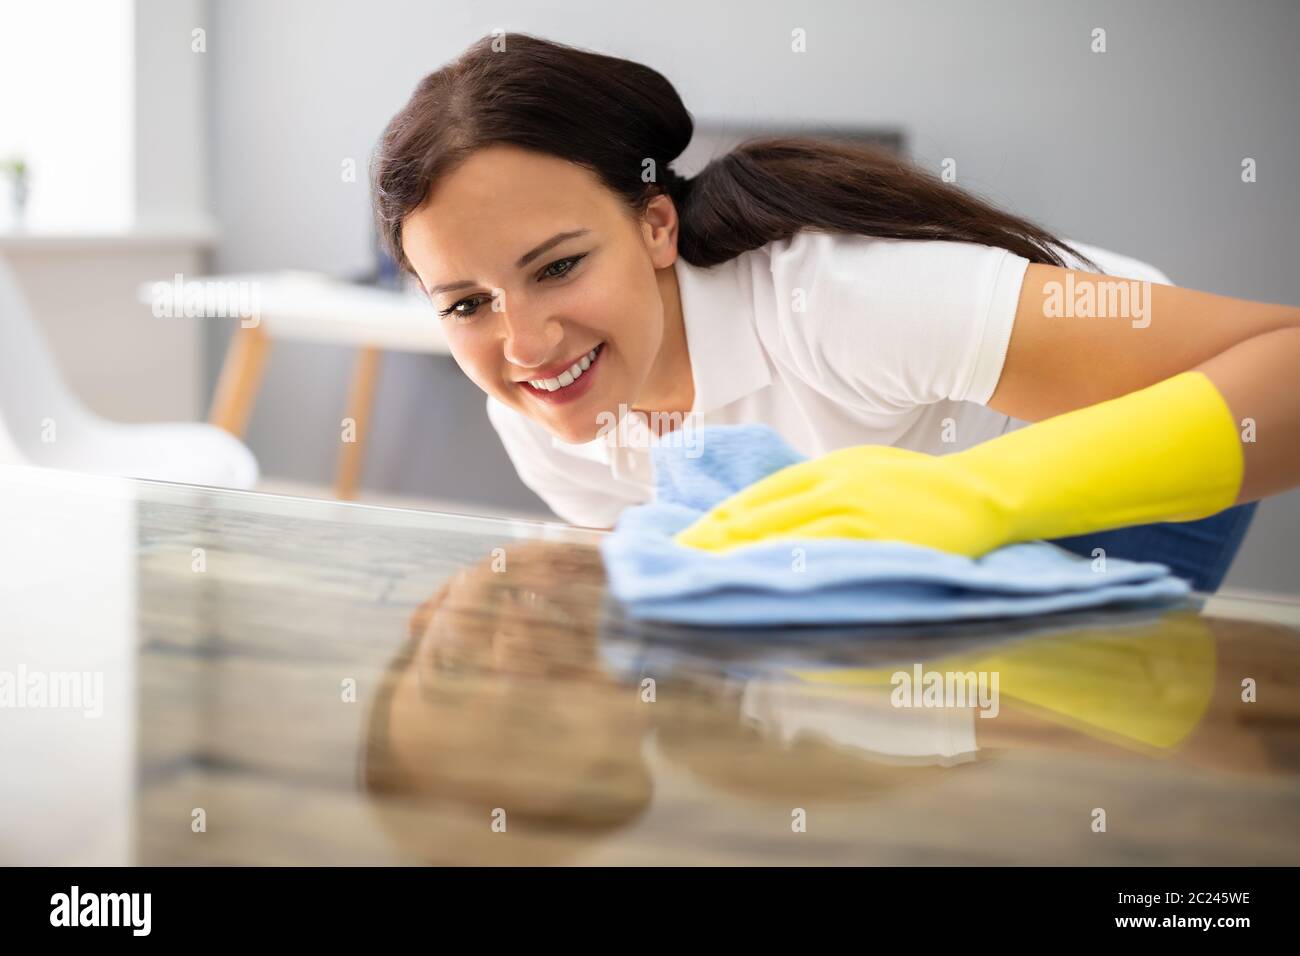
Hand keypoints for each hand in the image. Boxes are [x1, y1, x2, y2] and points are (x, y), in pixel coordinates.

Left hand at [671, 444, 1011, 556]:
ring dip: (737, 561)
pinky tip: (758, 585)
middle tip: (676, 563)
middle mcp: (833, 489)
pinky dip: (782, 571)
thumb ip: (817, 487)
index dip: (716, 521)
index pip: (755, 497)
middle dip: (712, 542)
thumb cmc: (918, 486)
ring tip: (703, 579)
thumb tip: (767, 511)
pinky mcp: (874, 543)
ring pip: (780, 540)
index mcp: (827, 470)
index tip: (685, 540)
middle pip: (758, 518)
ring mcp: (853, 516)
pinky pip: (817, 559)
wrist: (980, 495)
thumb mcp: (861, 469)